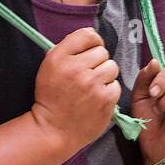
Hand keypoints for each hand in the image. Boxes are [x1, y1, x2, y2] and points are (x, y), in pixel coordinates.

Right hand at [31, 27, 121, 153]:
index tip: (89, 51)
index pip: (87, 34)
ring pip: (112, 67)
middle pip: (102, 51)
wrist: (54, 129)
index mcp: (59, 57)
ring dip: (105, 75)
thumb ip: (67, 49)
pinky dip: (109, 91)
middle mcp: (76, 68)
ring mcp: (92, 84)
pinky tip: (97, 98)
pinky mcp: (105, 99)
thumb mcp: (49, 67)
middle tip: (87, 75)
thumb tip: (91, 37)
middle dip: (96, 61)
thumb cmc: (51, 97)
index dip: (92, 42)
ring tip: (93, 87)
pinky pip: (116, 85)